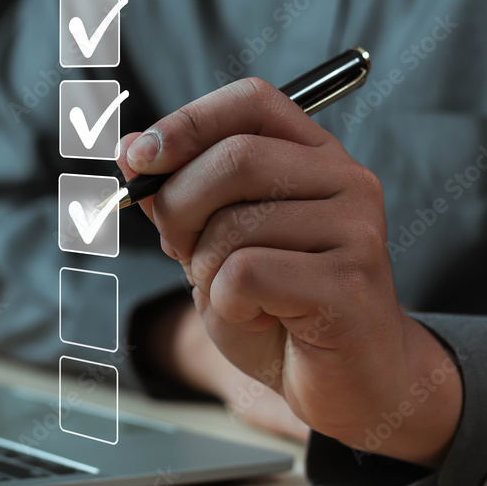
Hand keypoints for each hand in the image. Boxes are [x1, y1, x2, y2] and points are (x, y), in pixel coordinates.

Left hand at [119, 78, 461, 466]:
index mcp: (313, 156)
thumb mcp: (213, 244)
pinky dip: (227, 305)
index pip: (251, 101)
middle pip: (234, 160)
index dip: (187, 122)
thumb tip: (131, 146)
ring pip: (232, 226)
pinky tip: (261, 319)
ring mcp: (355, 229)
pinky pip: (245, 275)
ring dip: (205, 271)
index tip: (141, 157)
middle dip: (180, 210)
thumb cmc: (278, 308)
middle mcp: (345, 180)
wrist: (348, 384)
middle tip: (183, 253)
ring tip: (239, 296)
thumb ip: (178, 195)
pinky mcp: (350, 283)